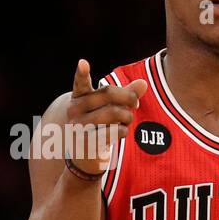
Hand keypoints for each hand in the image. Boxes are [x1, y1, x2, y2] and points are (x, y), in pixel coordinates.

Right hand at [66, 59, 146, 174]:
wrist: (87, 156)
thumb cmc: (100, 127)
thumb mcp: (111, 108)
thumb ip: (126, 95)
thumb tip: (143, 82)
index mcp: (79, 98)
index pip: (80, 84)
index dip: (81, 74)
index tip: (83, 62)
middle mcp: (75, 110)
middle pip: (108, 93)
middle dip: (129, 98)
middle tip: (135, 105)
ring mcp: (79, 126)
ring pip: (114, 112)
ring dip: (127, 117)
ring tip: (125, 121)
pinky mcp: (87, 141)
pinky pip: (115, 130)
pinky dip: (123, 131)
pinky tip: (120, 132)